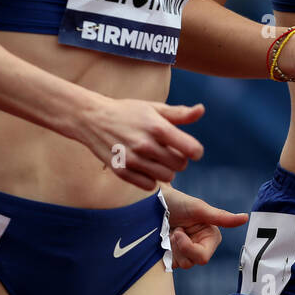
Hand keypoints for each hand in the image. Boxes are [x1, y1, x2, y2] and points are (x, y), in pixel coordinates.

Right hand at [77, 98, 204, 189]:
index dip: (195, 151)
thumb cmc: (128, 112)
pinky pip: (149, 186)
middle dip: (179, 159)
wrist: (92, 119)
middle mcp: (146, 145)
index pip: (190, 149)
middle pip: (180, 165)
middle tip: (169, 151)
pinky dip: (151, 179)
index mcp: (157, 127)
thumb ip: (179, 113)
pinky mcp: (121, 171)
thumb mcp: (154, 108)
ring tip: (157, 159)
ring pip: (166, 177)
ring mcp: (133, 160)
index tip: (191, 150)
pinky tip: (145, 167)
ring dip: (166, 170)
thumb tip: (201, 110)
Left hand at [162, 187, 248, 269]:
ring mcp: (186, 252)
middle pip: (192, 263)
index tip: (179, 230)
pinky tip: (164, 239)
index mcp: (210, 237)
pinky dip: (165, 253)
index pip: (203, 257)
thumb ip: (222, 217)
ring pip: (181, 265)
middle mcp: (200, 246)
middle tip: (174, 231)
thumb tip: (245, 218)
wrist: (155, 201)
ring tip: (169, 232)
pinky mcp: (173, 255)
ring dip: (172, 249)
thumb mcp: (199, 208)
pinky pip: (170, 265)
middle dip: (180, 247)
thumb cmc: (178, 202)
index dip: (188, 247)